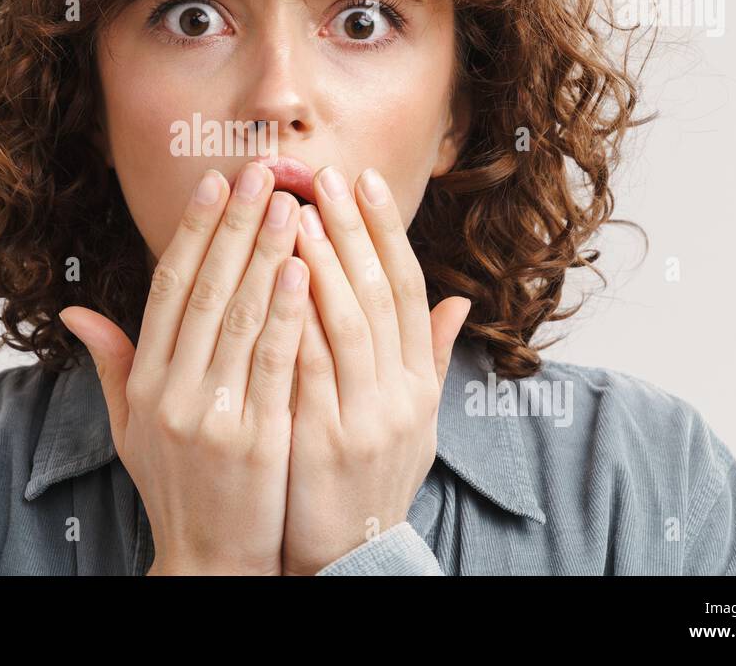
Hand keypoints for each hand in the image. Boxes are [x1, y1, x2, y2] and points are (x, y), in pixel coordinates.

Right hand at [59, 161, 307, 574]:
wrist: (208, 560)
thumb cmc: (174, 486)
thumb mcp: (129, 426)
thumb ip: (110, 363)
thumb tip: (76, 310)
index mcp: (144, 381)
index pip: (168, 288)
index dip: (192, 231)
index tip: (214, 183)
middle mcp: (171, 391)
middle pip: (205, 290)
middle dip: (233, 225)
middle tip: (258, 171)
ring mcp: (211, 415)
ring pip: (240, 317)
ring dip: (265, 254)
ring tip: (290, 204)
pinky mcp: (255, 440)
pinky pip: (273, 364)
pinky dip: (287, 314)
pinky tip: (302, 271)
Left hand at [281, 165, 470, 575]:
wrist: (355, 559)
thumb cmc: (373, 481)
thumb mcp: (417, 423)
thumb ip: (430, 359)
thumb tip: (458, 302)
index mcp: (418, 385)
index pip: (407, 290)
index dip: (385, 232)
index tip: (363, 180)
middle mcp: (400, 396)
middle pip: (379, 295)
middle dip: (351, 230)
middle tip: (323, 176)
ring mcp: (365, 419)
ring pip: (348, 324)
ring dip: (323, 263)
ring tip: (298, 212)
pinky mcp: (324, 442)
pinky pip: (309, 369)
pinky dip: (297, 321)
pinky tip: (277, 281)